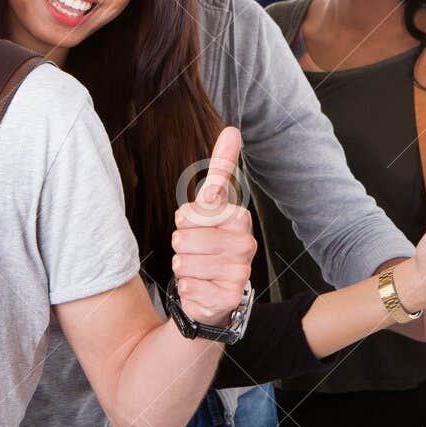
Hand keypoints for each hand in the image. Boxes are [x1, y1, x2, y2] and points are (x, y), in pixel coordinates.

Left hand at [172, 126, 255, 327]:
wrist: (212, 293)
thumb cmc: (207, 246)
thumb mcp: (208, 208)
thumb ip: (221, 171)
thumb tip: (233, 129)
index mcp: (239, 217)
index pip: (198, 207)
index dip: (186, 218)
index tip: (193, 223)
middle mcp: (245, 242)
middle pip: (183, 236)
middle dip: (180, 244)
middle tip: (194, 250)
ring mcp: (241, 271)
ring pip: (183, 262)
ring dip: (182, 267)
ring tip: (197, 269)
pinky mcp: (231, 296)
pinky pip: (188, 287)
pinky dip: (187, 289)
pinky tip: (200, 288)